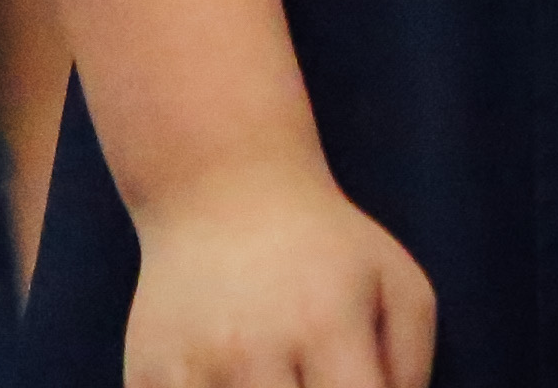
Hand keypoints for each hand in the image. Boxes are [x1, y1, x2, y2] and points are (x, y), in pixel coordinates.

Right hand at [124, 155, 435, 387]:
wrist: (221, 188)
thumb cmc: (324, 246)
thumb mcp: (394, 281)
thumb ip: (411, 367)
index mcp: (325, 326)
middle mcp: (254, 349)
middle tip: (308, 385)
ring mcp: (192, 366)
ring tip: (273, 382)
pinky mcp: (146, 375)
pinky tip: (228, 385)